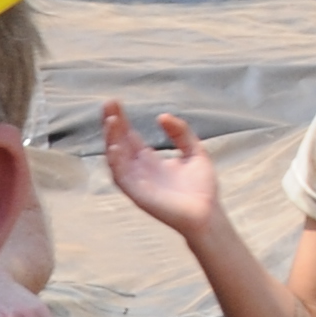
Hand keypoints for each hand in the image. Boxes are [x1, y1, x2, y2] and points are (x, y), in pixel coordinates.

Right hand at [97, 100, 225, 242]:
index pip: (129, 136)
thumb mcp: (195, 151)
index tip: (115, 102)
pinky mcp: (137, 194)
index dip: (121, 120)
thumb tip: (161, 117)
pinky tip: (115, 146)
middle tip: (108, 103)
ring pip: (116, 158)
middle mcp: (138, 170)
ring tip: (111, 120)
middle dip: (112, 124)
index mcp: (150, 160)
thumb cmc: (202, 189)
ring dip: (111, 139)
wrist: (207, 214)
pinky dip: (116, 161)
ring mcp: (136, 182)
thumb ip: (180, 133)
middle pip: (119, 142)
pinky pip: (121, 176)